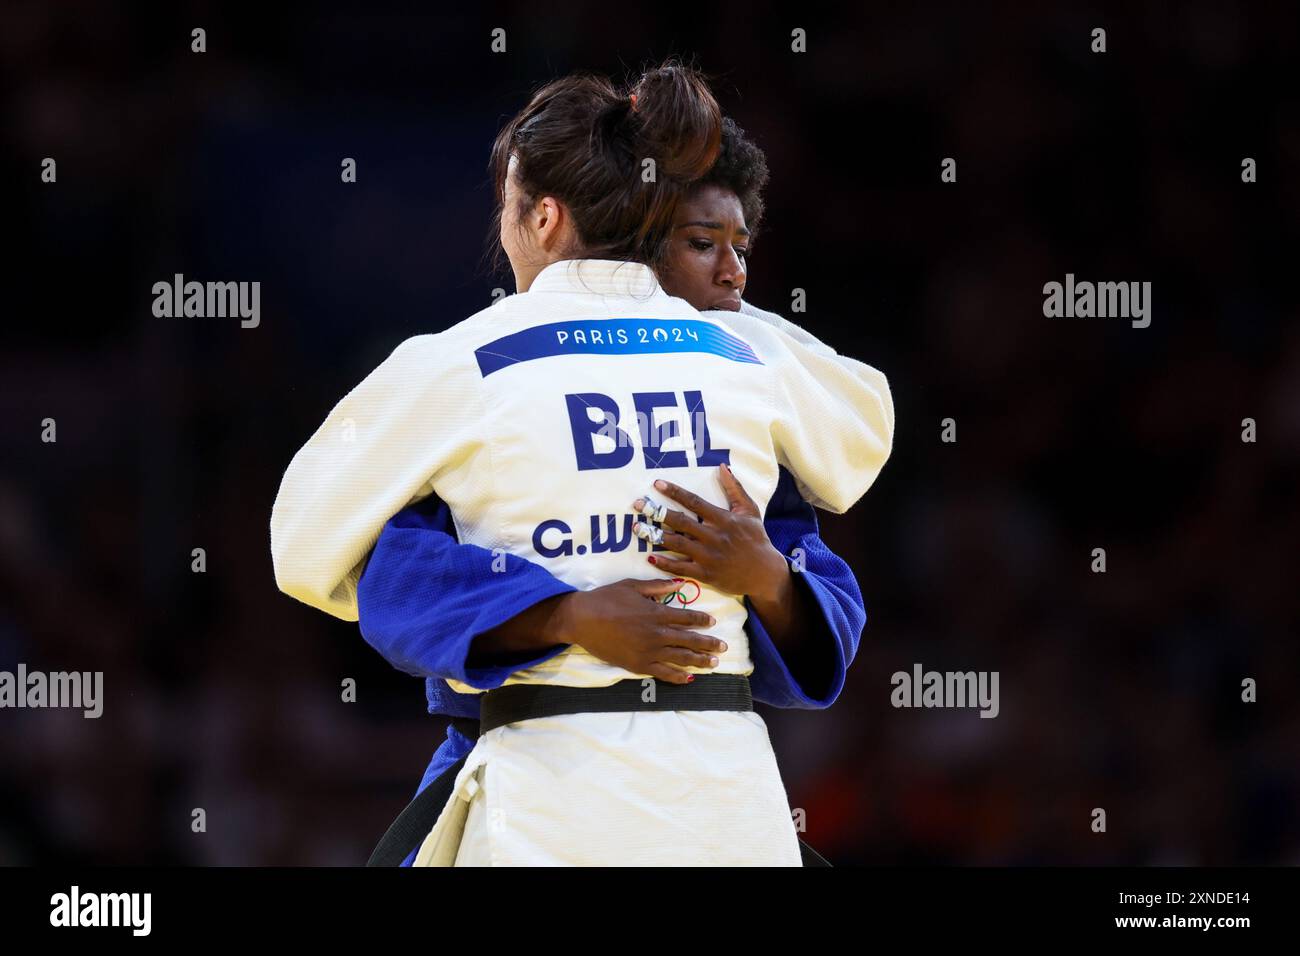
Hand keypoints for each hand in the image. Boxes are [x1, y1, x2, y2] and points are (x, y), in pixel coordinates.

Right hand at [552, 578, 727, 684]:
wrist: (582, 620)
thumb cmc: (606, 599)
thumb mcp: (632, 586)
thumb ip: (658, 586)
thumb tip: (680, 583)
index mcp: (657, 613)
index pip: (687, 618)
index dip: (702, 620)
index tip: (712, 622)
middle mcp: (657, 634)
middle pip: (690, 640)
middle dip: (709, 644)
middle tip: (723, 648)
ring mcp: (648, 652)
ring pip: (681, 658)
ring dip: (699, 661)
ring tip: (713, 664)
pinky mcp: (638, 665)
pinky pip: (663, 673)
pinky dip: (678, 676)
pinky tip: (688, 678)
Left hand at [632, 464, 790, 602]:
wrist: (764, 572)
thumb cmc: (757, 539)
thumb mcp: (750, 511)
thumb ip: (735, 488)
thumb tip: (723, 467)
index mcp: (723, 519)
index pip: (694, 502)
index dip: (674, 492)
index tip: (657, 484)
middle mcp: (713, 537)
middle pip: (680, 522)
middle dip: (656, 512)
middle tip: (638, 504)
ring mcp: (708, 556)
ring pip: (677, 544)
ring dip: (655, 536)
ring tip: (637, 528)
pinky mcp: (706, 574)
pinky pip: (681, 568)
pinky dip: (665, 563)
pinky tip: (651, 557)